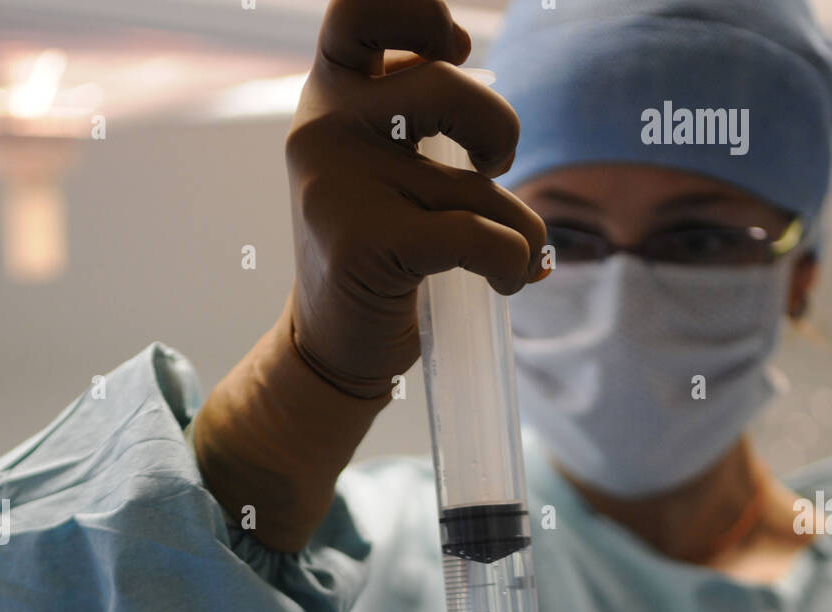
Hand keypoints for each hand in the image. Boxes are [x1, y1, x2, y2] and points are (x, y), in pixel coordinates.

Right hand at [285, 0, 547, 397]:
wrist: (335, 342)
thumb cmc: (377, 245)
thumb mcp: (382, 159)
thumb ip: (410, 105)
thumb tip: (474, 60)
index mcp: (331, 91)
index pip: (361, 5)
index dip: (422, 11)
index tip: (458, 50)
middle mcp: (324, 127)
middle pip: (445, 84)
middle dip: (501, 129)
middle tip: (496, 167)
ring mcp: (338, 186)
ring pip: (475, 182)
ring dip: (522, 223)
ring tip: (517, 248)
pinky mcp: (365, 245)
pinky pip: (477, 236)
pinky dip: (513, 261)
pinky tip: (509, 278)